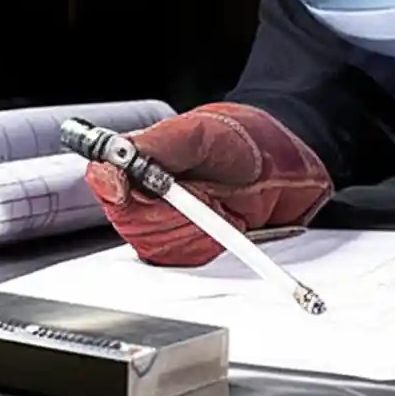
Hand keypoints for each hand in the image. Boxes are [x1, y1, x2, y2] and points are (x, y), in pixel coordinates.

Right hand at [86, 102, 333, 266]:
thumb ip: (154, 148)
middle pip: (137, 225)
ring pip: (164, 247)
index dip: (127, 194)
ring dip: (201, 229)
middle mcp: (146, 198)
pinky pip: (191, 262)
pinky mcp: (193, 250)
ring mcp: (169, 226)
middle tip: (206, 191)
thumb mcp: (199, 133)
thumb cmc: (243, 139)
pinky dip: (216, 246)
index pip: (108, 187)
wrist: (286, 162)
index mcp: (137, 163)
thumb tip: (108, 169)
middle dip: (178, 213)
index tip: (159, 189)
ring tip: (222, 204)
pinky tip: (230, 225)